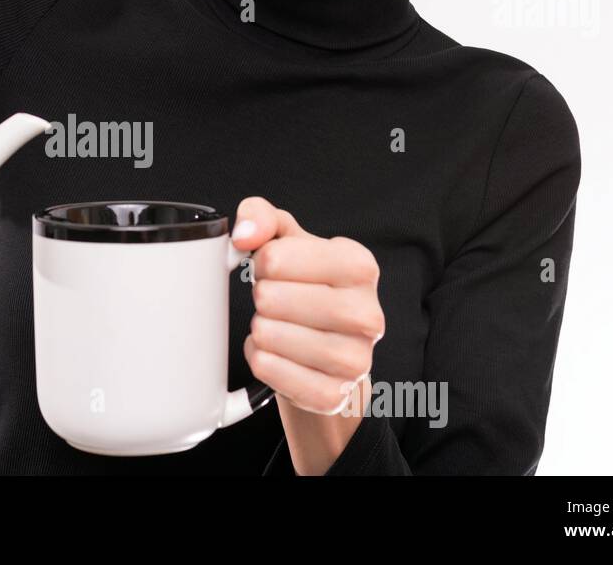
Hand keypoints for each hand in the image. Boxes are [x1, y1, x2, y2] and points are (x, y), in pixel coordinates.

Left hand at [232, 196, 384, 472]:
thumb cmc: (308, 289)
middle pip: (271, 298)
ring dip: (260, 330)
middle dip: (260, 298)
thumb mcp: (289, 242)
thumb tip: (246, 233)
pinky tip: (275, 352)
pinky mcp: (334, 394)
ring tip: (275, 326)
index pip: (276, 256)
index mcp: (358, 265)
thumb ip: (262, 217)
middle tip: (274, 301)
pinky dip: (261, 360)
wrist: (330, 352)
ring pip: (270, 336)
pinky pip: (271, 371)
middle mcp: (366, 313)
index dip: (261, 262)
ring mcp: (354, 359)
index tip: (273, 268)